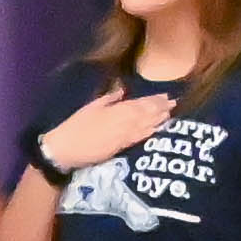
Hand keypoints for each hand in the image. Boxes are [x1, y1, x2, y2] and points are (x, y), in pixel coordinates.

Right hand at [41, 87, 180, 179]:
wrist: (66, 149)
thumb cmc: (75, 126)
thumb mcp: (90, 107)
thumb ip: (109, 99)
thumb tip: (123, 91)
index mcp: (118, 110)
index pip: (141, 103)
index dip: (154, 99)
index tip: (166, 95)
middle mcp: (126, 122)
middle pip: (148, 113)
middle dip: (161, 107)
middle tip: (174, 102)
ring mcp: (126, 135)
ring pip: (148, 124)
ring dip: (160, 118)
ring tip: (170, 113)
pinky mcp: (123, 147)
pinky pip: (141, 137)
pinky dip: (151, 132)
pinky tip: (158, 129)